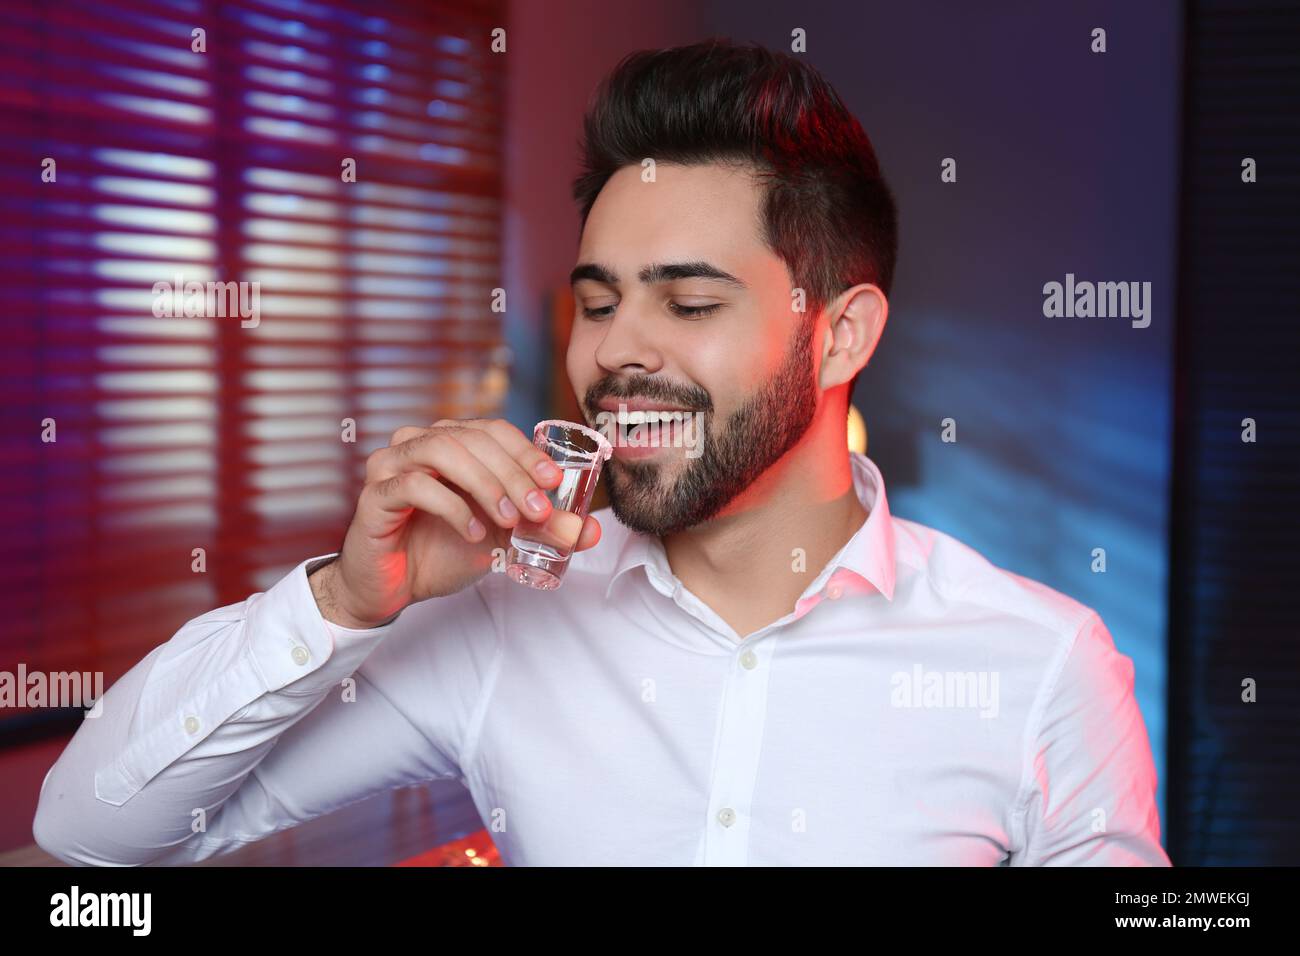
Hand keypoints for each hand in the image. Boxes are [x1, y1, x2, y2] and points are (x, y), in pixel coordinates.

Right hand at [310, 419, 601, 627]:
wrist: (393, 588)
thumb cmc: (442, 551)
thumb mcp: (503, 538)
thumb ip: (543, 530)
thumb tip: (589, 529)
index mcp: (450, 443)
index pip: (493, 430)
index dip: (525, 450)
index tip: (554, 480)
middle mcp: (419, 443)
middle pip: (472, 438)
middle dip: (513, 473)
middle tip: (539, 510)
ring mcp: (392, 465)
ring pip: (442, 450)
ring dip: (485, 484)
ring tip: (510, 519)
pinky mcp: (375, 495)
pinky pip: (414, 486)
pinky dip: (452, 507)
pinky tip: (474, 533)